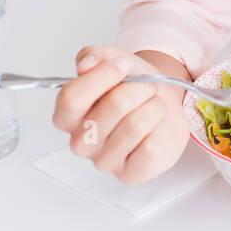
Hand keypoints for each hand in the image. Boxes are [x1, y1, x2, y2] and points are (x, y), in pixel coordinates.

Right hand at [52, 45, 189, 184]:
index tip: (122, 65)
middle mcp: (81, 142)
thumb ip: (95, 56)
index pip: (72, 98)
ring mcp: (104, 161)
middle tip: (148, 86)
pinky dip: (163, 129)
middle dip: (139, 88)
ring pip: (135, 125)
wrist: (162, 105)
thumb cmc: (133, 87)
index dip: (102, 76)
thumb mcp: (114, 61)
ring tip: (154, 104)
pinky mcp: (130, 174)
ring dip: (154, 106)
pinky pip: (151, 148)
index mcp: (67, 116)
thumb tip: (86, 64)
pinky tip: (158, 126)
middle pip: (113, 106)